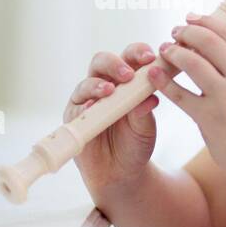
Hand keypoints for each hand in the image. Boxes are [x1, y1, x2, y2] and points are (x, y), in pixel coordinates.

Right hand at [68, 42, 160, 197]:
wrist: (120, 173)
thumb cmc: (135, 144)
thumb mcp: (145, 129)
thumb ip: (144, 112)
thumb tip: (149, 98)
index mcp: (127, 80)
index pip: (130, 57)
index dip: (138, 53)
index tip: (151, 58)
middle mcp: (105, 84)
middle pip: (103, 61)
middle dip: (115, 64)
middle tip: (128, 75)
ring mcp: (87, 99)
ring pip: (87, 81)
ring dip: (98, 84)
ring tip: (109, 91)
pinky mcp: (74, 116)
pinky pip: (77, 106)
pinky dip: (85, 105)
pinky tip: (92, 107)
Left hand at [149, 12, 225, 195]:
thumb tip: (218, 47)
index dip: (205, 22)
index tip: (190, 19)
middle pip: (208, 40)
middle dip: (186, 32)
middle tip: (174, 32)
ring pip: (191, 62)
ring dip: (173, 52)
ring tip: (164, 50)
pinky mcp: (209, 118)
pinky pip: (179, 94)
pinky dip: (163, 81)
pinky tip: (154, 75)